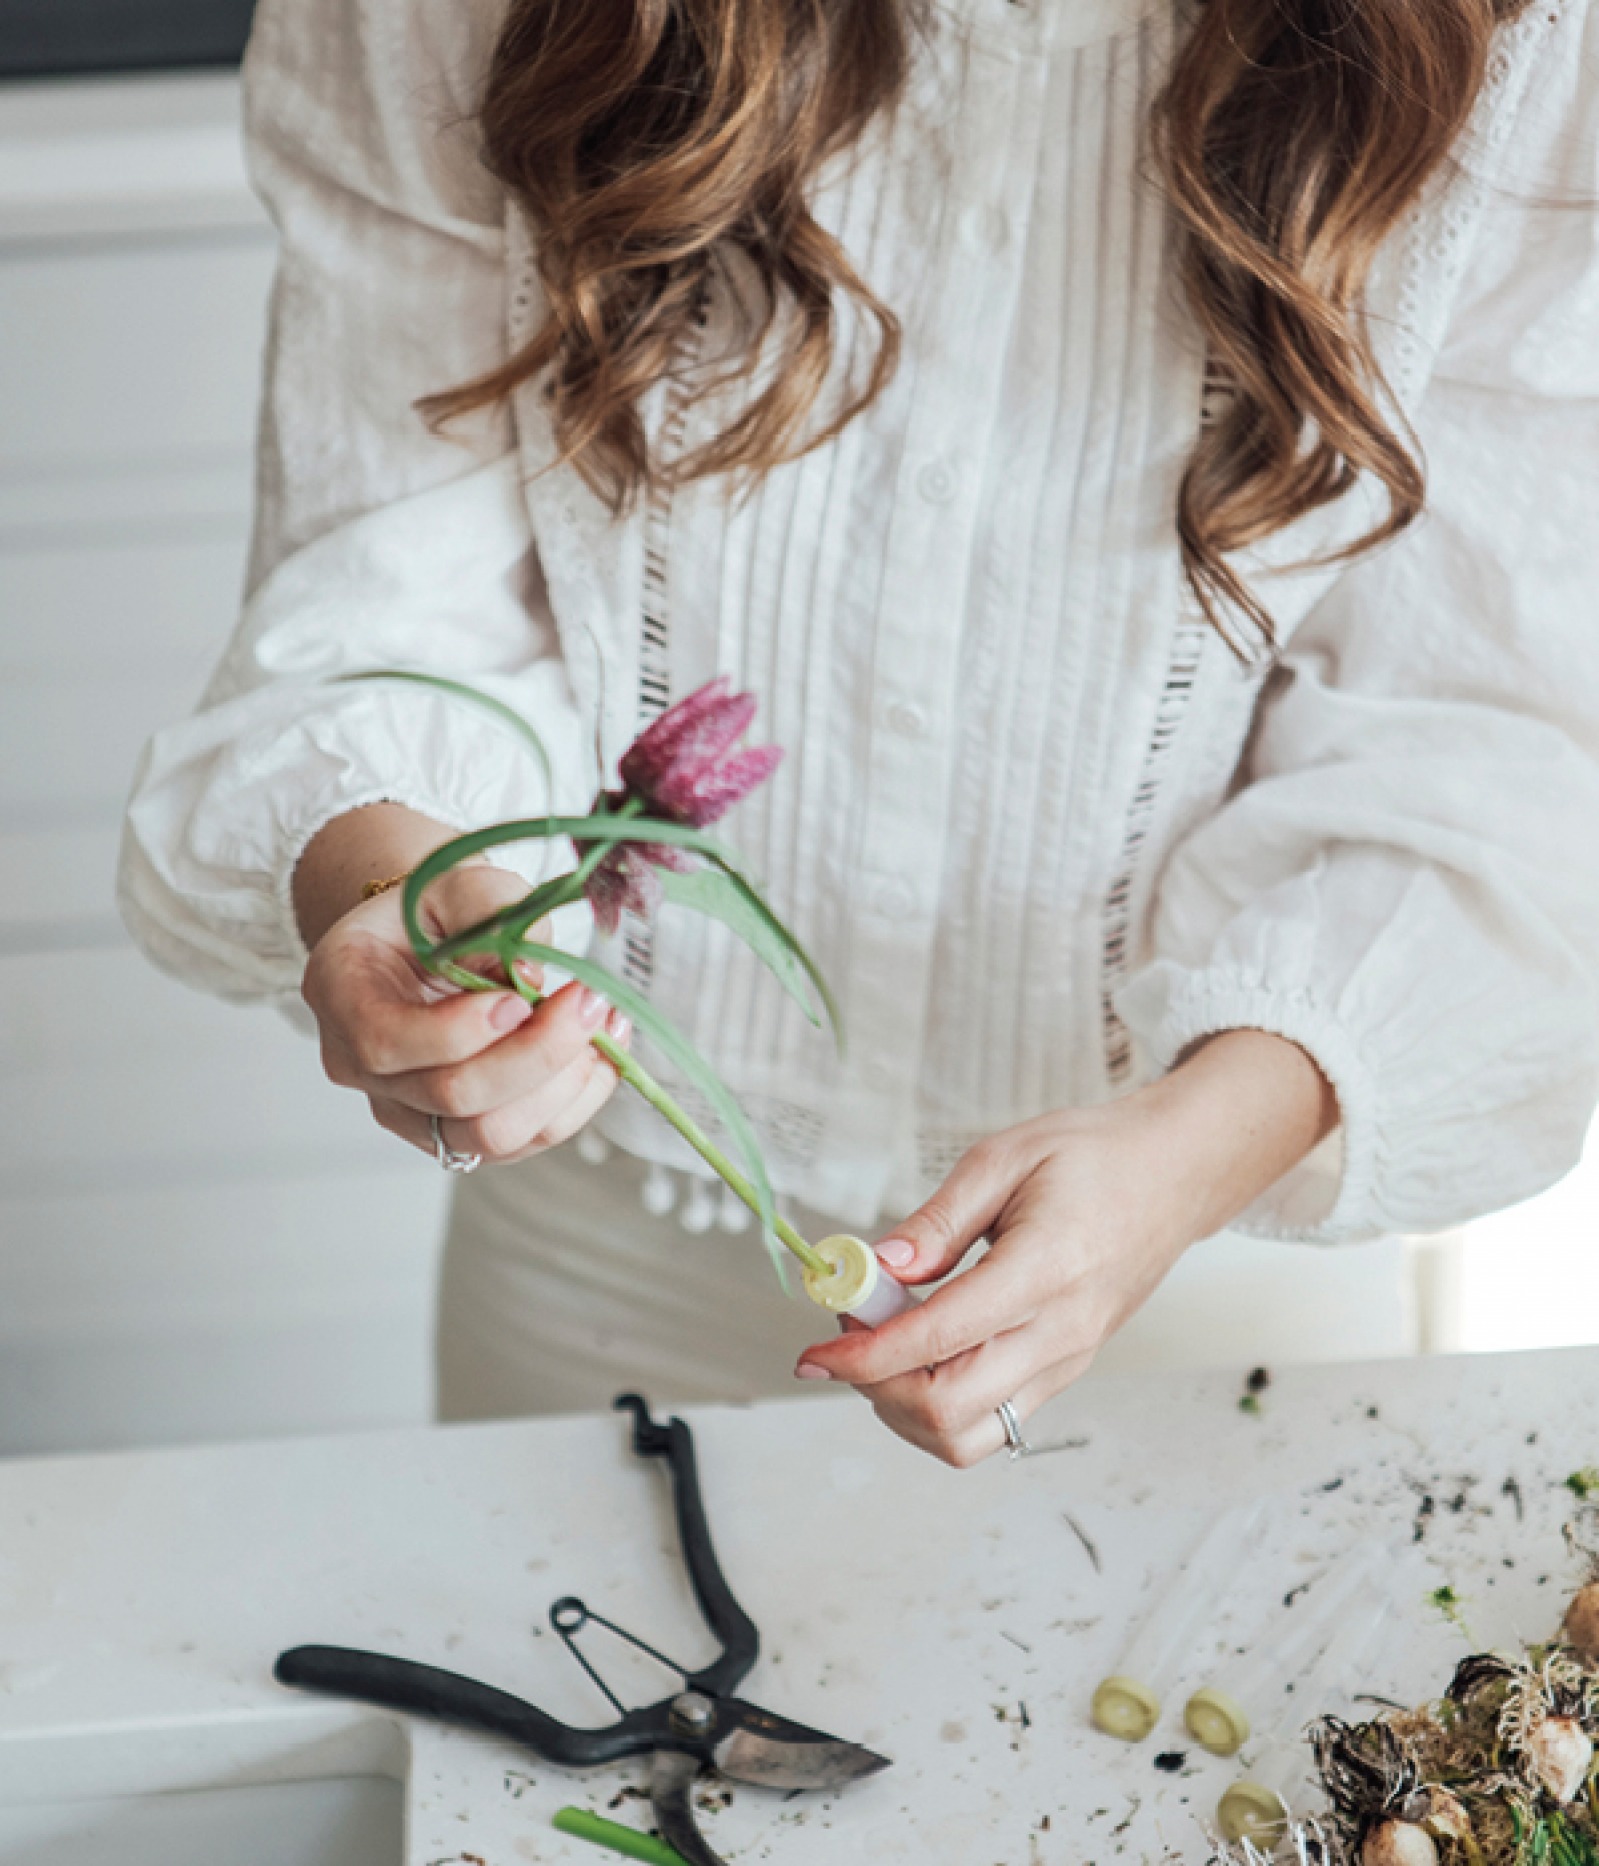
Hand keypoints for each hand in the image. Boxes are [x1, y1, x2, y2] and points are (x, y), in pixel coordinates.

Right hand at [302, 859, 627, 1165]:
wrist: (430, 941)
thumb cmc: (437, 912)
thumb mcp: (456, 881)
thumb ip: (487, 910)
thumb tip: (534, 979)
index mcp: (341, 994)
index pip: (386, 1043)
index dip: (460, 1032)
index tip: (522, 998)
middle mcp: (361, 1066)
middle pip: (450, 1097)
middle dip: (535, 1054)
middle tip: (588, 1003)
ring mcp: (408, 1110)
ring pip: (489, 1136)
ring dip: (562, 1087)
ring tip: (603, 1028)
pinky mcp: (459, 1133)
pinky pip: (523, 1141)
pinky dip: (575, 1101)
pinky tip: (603, 1052)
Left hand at [794, 1031, 1336, 1465]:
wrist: (1174, 1174)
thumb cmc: (1094, 1156)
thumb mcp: (1003, 1158)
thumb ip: (935, 1222)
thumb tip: (876, 1271)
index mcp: (1045, 1270)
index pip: (940, 1339)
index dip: (865, 1355)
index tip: (816, 1351)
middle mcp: (1060, 1333)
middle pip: (949, 1409)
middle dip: (875, 1386)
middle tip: (850, 1335)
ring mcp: (1067, 1362)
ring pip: (968, 1436)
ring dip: (905, 1408)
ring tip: (886, 1348)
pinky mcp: (1065, 1373)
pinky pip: (992, 1423)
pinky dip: (939, 1407)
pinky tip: (922, 1355)